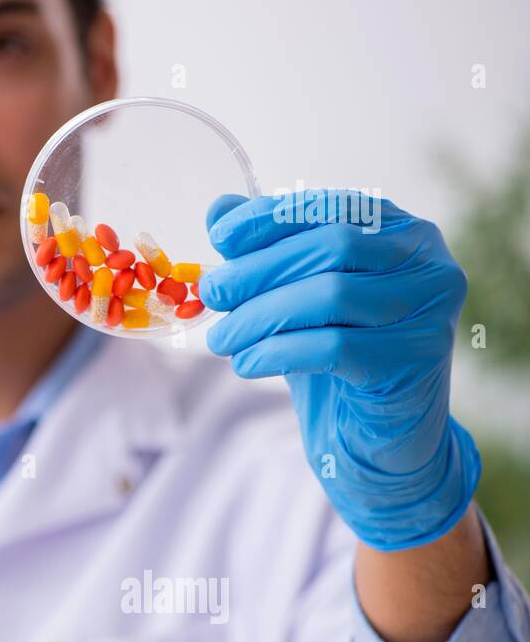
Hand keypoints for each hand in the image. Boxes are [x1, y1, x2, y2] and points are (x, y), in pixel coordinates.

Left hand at [198, 190, 480, 549]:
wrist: (379, 436)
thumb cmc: (338, 352)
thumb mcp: (299, 295)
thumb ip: (267, 248)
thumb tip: (220, 209)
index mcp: (401, 232)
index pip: (332, 206)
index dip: (271, 217)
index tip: (220, 237)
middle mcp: (427, 263)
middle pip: (332, 248)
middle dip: (259, 269)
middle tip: (213, 295)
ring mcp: (429, 312)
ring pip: (331, 296)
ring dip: (261, 315)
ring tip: (222, 338)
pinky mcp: (414, 361)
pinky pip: (334, 347)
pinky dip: (279, 351)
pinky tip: (247, 362)